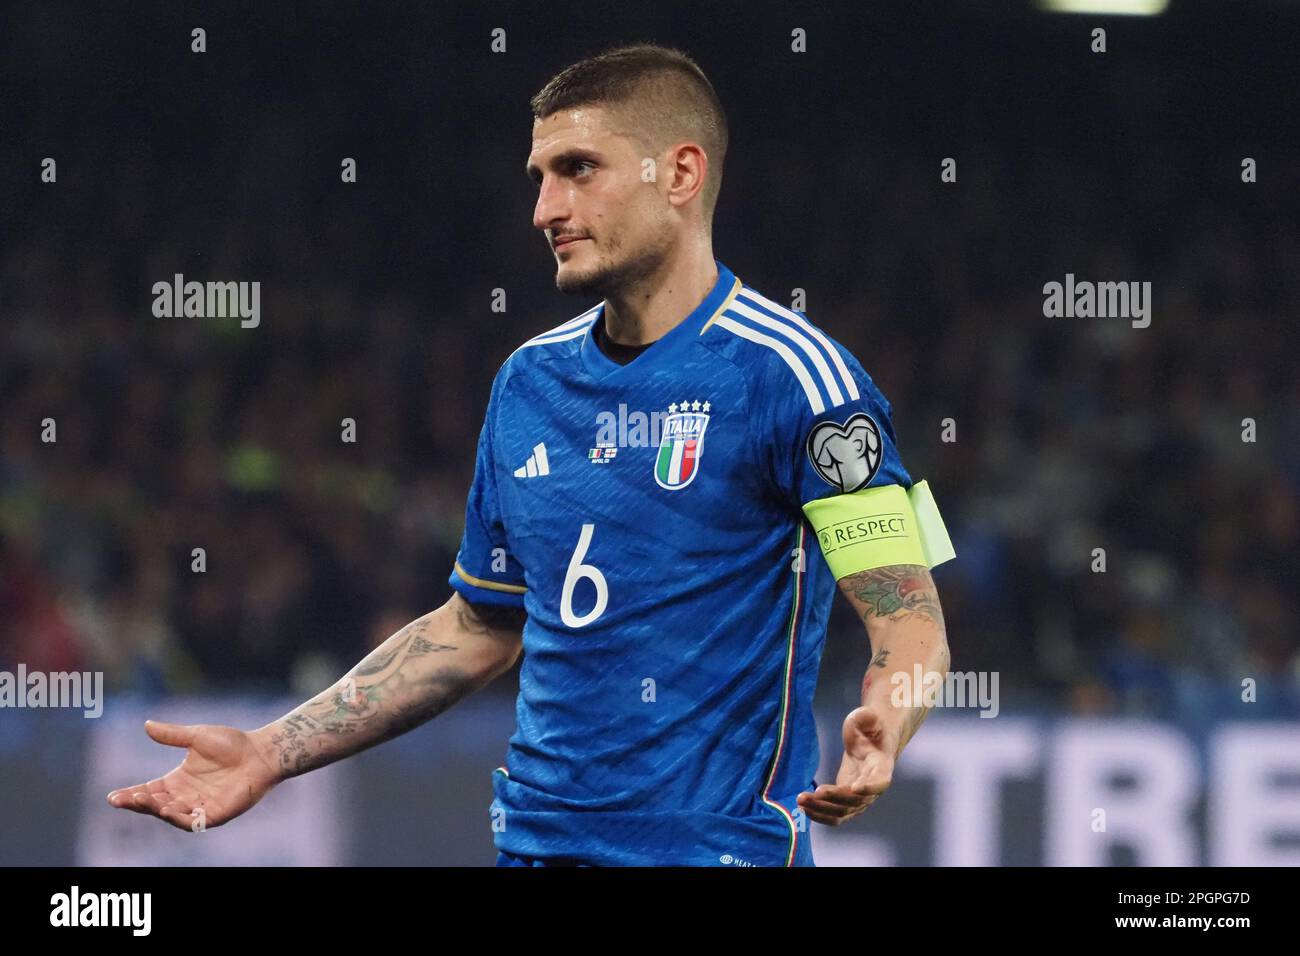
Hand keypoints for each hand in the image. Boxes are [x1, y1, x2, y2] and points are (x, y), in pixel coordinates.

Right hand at [106, 720, 282, 831]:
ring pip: (171, 815)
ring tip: (142, 800)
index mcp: (178, 780)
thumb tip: (147, 724)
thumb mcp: (197, 736)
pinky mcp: (216, 815)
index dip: (131, 795)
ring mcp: (200, 807)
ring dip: (155, 809)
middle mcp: (186, 796)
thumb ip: (172, 735)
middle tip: (122, 799)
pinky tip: (168, 809)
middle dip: (138, 803)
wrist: (262, 751)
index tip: (113, 797)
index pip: (149, 791)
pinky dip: (179, 817)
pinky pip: (193, 821)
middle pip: (155, 805)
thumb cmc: (232, 743)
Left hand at [796, 705, 897, 825]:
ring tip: (801, 801)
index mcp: (882, 767)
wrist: (870, 744)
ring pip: (843, 811)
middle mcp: (872, 788)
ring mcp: (860, 798)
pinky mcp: (846, 802)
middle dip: (835, 798)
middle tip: (815, 792)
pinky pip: (835, 815)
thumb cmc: (868, 729)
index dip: (870, 786)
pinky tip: (803, 808)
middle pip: (856, 800)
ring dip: (822, 809)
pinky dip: (819, 815)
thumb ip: (867, 717)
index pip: (880, 781)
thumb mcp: (867, 718)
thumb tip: (865, 715)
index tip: (855, 787)